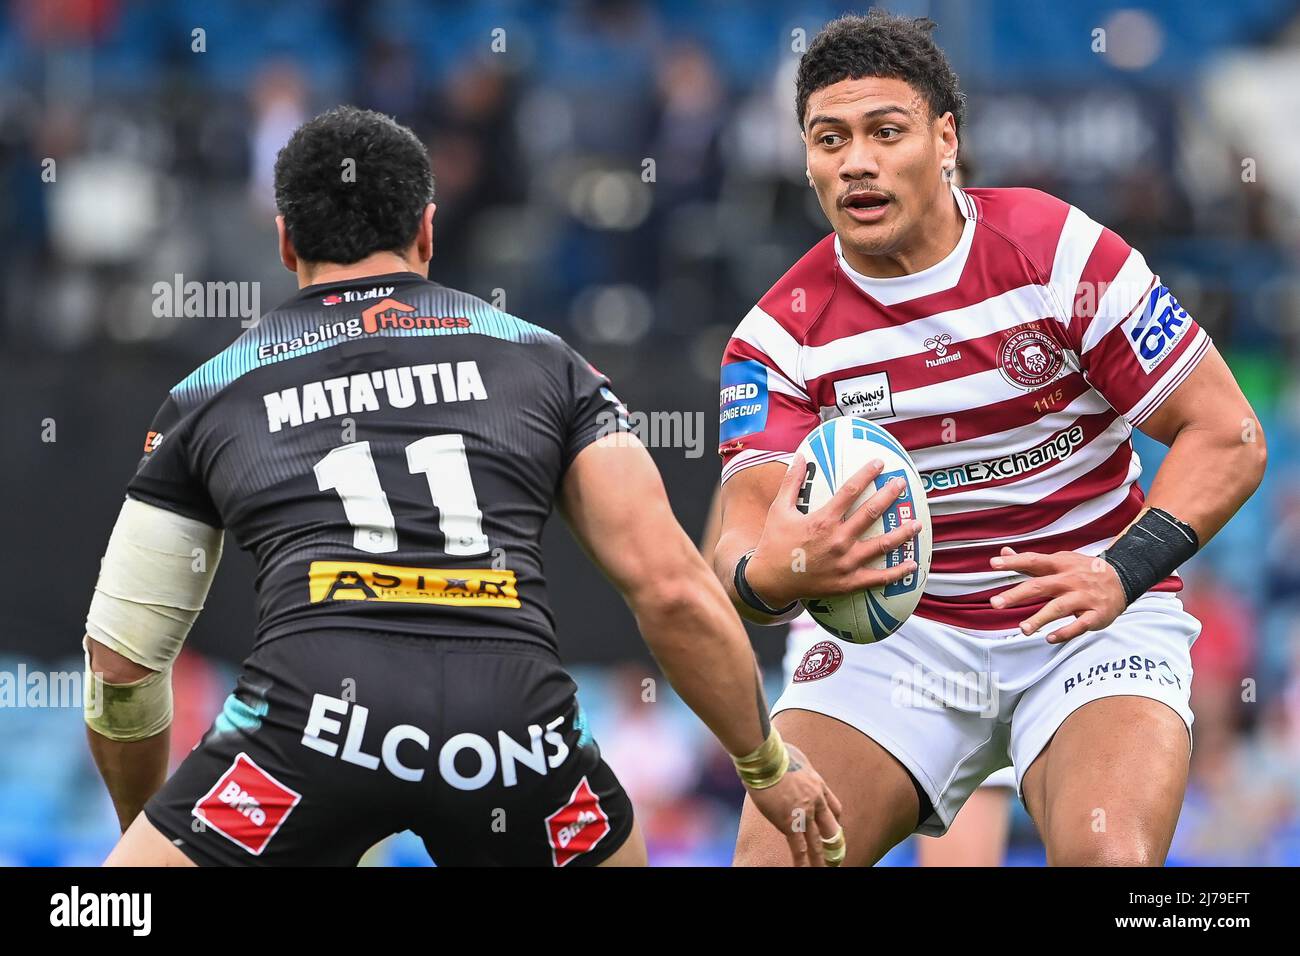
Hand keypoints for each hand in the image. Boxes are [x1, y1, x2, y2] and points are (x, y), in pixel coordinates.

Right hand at [745, 454, 922, 607]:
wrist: (770, 581)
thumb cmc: (774, 543)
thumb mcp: (779, 510)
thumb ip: (791, 482)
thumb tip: (799, 456)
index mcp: (823, 520)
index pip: (850, 491)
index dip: (867, 474)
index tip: (880, 464)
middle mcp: (838, 540)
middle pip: (871, 513)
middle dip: (889, 495)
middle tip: (902, 484)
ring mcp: (846, 563)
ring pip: (881, 545)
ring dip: (902, 533)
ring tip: (917, 523)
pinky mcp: (849, 582)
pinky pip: (878, 578)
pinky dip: (897, 573)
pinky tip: (911, 565)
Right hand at [745, 743, 844, 866]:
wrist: (767, 758)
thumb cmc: (775, 751)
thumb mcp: (796, 755)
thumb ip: (797, 765)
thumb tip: (789, 761)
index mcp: (818, 784)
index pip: (833, 807)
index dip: (834, 819)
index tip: (834, 826)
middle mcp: (816, 800)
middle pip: (830, 827)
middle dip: (833, 842)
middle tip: (836, 854)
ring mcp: (804, 813)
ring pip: (817, 842)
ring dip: (821, 858)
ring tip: (825, 869)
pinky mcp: (789, 823)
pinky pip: (799, 847)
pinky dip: (802, 861)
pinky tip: (804, 869)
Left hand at [988, 546, 1126, 642]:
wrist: (1123, 578)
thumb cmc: (1083, 571)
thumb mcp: (1060, 561)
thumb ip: (1030, 561)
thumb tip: (1003, 551)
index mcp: (1060, 565)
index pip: (1033, 561)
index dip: (1013, 562)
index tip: (993, 563)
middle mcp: (1070, 580)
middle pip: (1041, 586)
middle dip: (1017, 595)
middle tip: (995, 603)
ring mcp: (1084, 597)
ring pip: (1059, 608)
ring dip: (1040, 618)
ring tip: (1023, 629)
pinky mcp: (1096, 614)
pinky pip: (1079, 625)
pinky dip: (1065, 632)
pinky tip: (1049, 638)